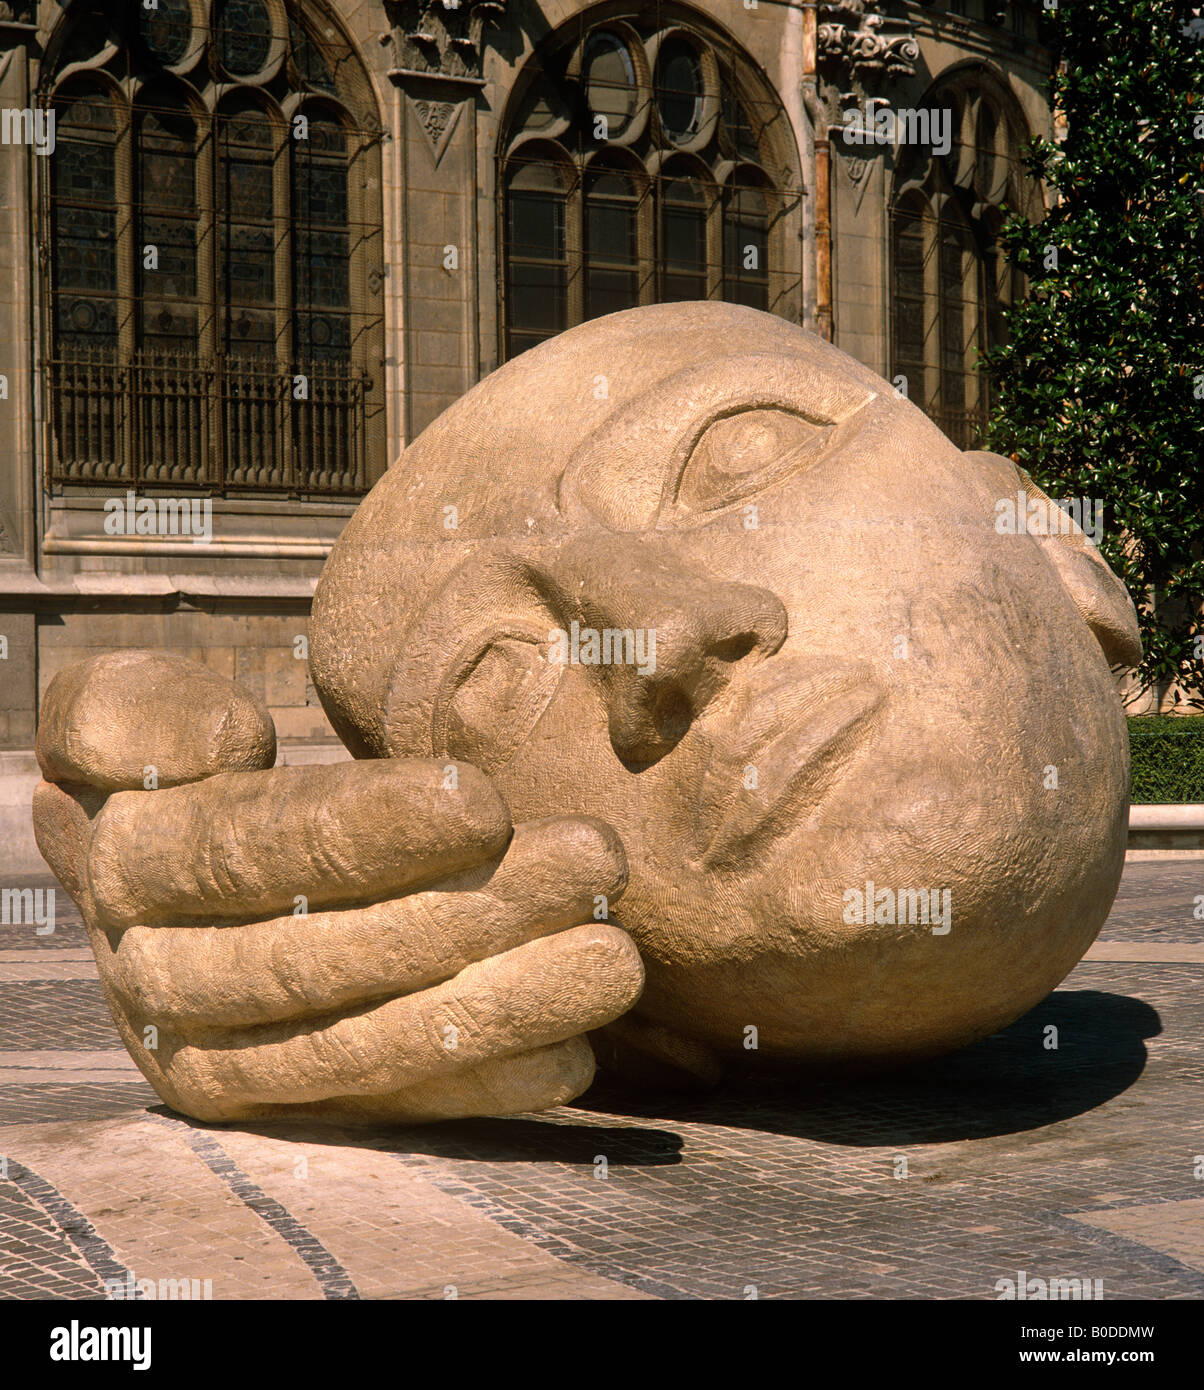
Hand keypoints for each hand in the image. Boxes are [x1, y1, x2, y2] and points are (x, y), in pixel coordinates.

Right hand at [32, 651, 642, 1123]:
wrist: (162, 875)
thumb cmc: (179, 764)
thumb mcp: (127, 710)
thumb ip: (135, 711)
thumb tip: (224, 741)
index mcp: (127, 869)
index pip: (252, 852)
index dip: (365, 830)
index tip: (486, 801)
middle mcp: (160, 982)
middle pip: (325, 956)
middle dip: (470, 912)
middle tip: (596, 861)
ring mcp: (225, 1061)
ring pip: (364, 1046)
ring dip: (499, 1008)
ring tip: (615, 960)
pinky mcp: (286, 1110)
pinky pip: (386, 1110)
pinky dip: (478, 1090)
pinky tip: (571, 1060)